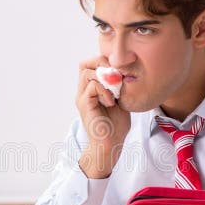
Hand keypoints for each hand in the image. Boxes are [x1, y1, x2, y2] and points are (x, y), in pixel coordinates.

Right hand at [76, 56, 130, 178]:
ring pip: (87, 72)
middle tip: (116, 74)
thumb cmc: (116, 125)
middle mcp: (83, 91)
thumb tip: (123, 69)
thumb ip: (118, 85)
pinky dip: (105, 90)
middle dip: (101, 64)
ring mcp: (81, 97)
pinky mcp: (84, 104)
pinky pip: (92, 85)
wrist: (111, 143)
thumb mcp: (120, 99)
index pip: (89, 64)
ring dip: (104, 77)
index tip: (118, 70)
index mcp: (90, 89)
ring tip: (114, 90)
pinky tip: (112, 101)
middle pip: (84, 64)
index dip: (102, 61)